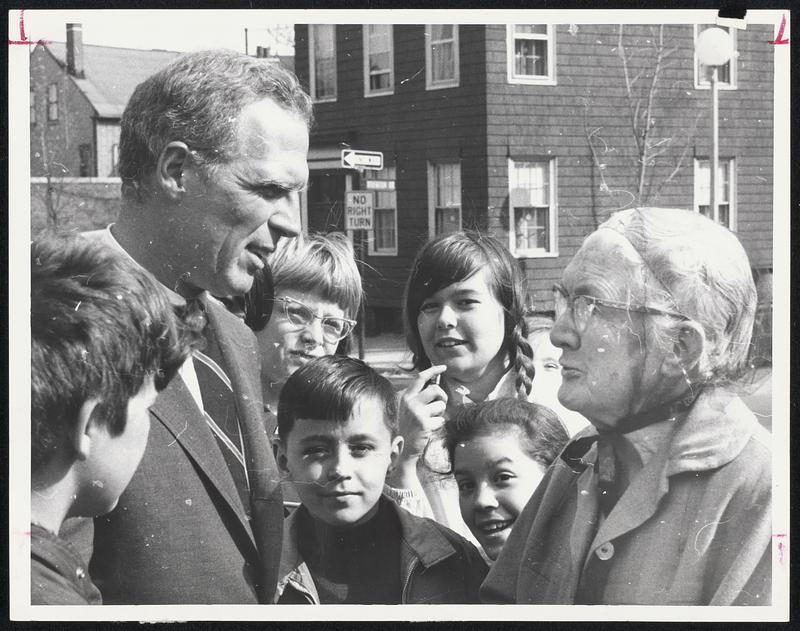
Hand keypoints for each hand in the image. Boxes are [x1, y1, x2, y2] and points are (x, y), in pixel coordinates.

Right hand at [387, 365, 447, 489]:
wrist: (403, 447)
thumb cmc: (409, 427)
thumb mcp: (409, 409)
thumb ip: (419, 398)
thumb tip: (436, 387)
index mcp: (406, 396)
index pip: (420, 377)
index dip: (433, 370)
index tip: (444, 367)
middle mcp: (410, 402)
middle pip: (435, 389)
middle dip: (443, 396)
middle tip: (440, 405)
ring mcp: (417, 412)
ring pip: (441, 405)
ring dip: (440, 414)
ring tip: (432, 420)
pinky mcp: (424, 423)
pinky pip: (441, 420)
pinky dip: (439, 425)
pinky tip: (430, 430)